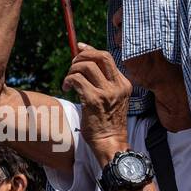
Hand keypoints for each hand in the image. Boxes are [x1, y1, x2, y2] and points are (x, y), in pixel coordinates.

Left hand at [62, 43, 130, 162]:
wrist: (110, 143)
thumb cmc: (106, 123)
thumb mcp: (111, 99)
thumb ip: (102, 83)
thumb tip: (83, 62)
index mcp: (123, 84)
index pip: (107, 58)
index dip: (91, 50)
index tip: (80, 48)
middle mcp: (117, 86)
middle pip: (100, 56)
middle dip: (82, 56)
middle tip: (72, 65)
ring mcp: (106, 93)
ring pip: (85, 66)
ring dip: (72, 70)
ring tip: (68, 81)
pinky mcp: (93, 100)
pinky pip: (77, 80)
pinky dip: (68, 80)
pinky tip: (66, 88)